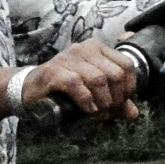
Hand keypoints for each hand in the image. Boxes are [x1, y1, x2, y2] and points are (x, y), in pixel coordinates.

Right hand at [22, 39, 139, 120]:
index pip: (127, 65)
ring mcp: (68, 58)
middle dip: (116, 100)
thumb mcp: (94, 94)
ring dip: (103, 103)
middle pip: (115, 74)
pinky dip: (86, 101)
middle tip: (108, 114)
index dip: (128, 89)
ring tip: (98, 115)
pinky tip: (88, 110)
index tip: (120, 104)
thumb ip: (114, 102)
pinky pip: (77, 84)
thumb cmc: (64, 91)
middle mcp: (84, 49)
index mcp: (97, 49)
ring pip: (98, 79)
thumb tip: (134, 114)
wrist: (30, 91)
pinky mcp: (54, 71)